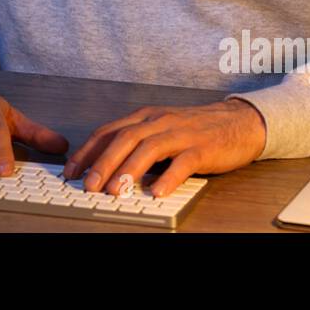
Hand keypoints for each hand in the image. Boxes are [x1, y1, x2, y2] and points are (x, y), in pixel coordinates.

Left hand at [62, 99, 266, 196]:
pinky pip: (183, 163)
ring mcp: (181, 133)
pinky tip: (157, 192)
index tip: (70, 171)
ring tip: (116, 191)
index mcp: (145, 117)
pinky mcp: (202, 148)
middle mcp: (159, 121)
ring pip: (149, 148)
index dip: (87, 151)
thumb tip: (106, 167)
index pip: (109, 131)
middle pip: (124, 139)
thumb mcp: (160, 130)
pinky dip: (168, 178)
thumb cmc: (195, 129)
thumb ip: (136, 144)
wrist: (238, 122)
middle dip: (102, 162)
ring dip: (129, 170)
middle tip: (88, 185)